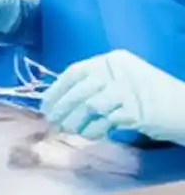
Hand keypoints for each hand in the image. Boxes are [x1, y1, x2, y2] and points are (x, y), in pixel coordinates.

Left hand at [41, 50, 184, 143]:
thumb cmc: (148, 98)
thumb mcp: (120, 82)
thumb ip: (94, 87)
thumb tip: (58, 102)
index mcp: (112, 60)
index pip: (74, 72)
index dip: (56, 91)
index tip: (44, 106)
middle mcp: (119, 71)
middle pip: (79, 91)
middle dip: (62, 109)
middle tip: (54, 123)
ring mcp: (128, 89)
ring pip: (89, 107)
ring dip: (76, 122)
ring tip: (73, 130)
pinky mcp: (137, 110)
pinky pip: (105, 122)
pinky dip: (95, 130)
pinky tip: (93, 134)